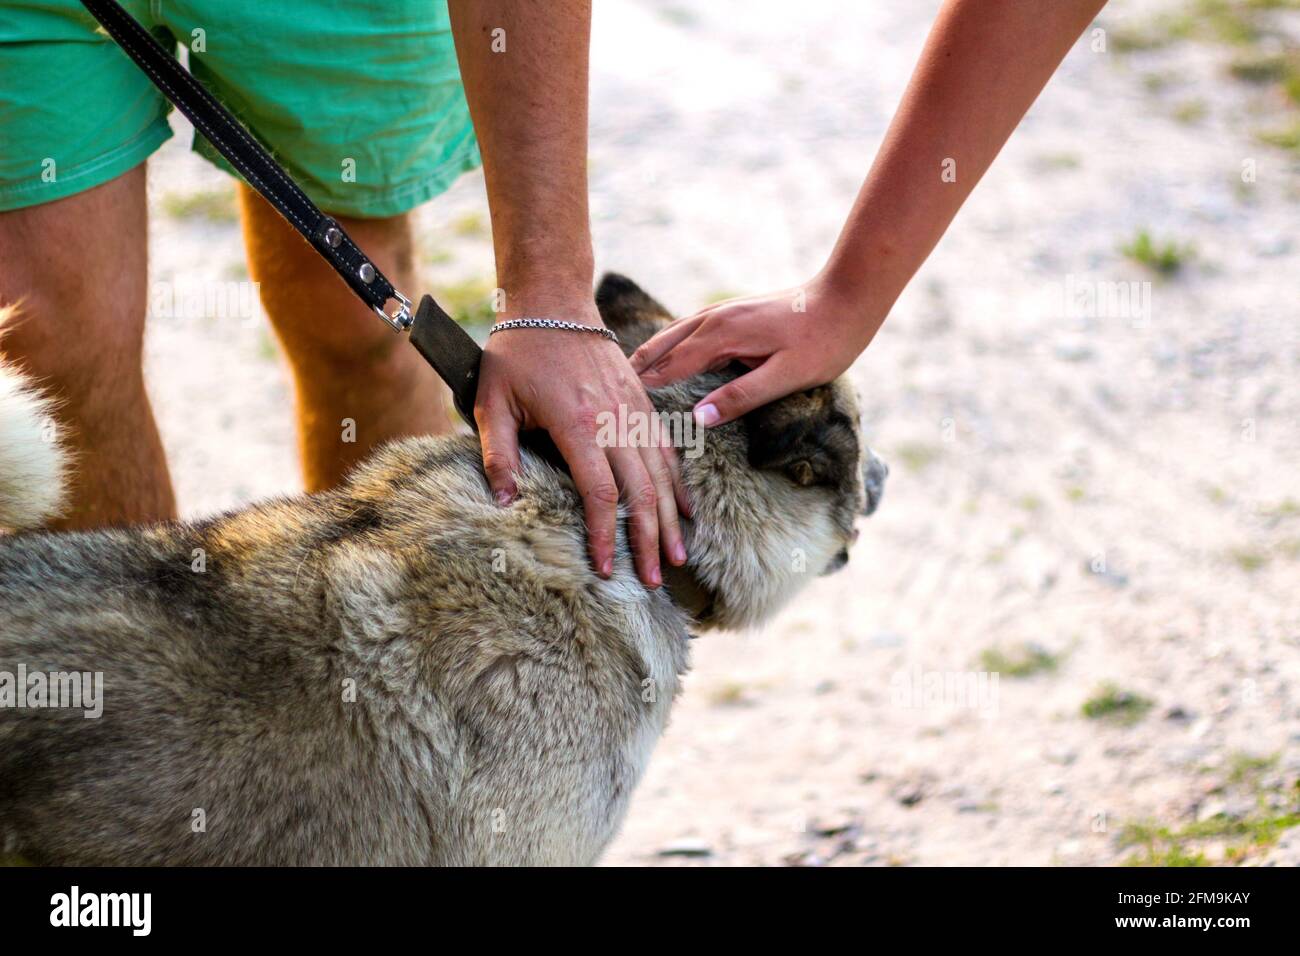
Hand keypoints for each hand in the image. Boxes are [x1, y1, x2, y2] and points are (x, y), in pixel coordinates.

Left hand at [474, 293, 689, 587]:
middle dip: (649, 540)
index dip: (605, 534)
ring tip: (678, 558)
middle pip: (642, 490)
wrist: (553, 302)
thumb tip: (505, 501)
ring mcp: (634, 410)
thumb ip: (497, 453)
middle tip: (654, 582)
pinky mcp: (642, 403)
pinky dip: (678, 485)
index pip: (600, 491)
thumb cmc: (517, 353)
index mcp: (578, 423)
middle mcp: (614, 419)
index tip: (606, 569)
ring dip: (670, 519)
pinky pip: (667, 450)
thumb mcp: (491, 401)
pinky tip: (684, 513)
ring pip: (662, 474)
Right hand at [630, 275, 880, 425]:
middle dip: (636, 369)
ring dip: (649, 353)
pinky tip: (665, 350)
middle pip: (663, 346)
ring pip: (673, 333)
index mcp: (722, 335)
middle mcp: (715, 319)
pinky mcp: (734, 311)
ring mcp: (723, 311)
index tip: (617, 413)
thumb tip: (698, 417)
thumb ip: (741, 396)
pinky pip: (688, 327)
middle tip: (605, 394)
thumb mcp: (785, 377)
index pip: (670, 367)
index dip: (644, 391)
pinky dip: (669, 342)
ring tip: (625, 374)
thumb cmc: (823, 342)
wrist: (848, 296)